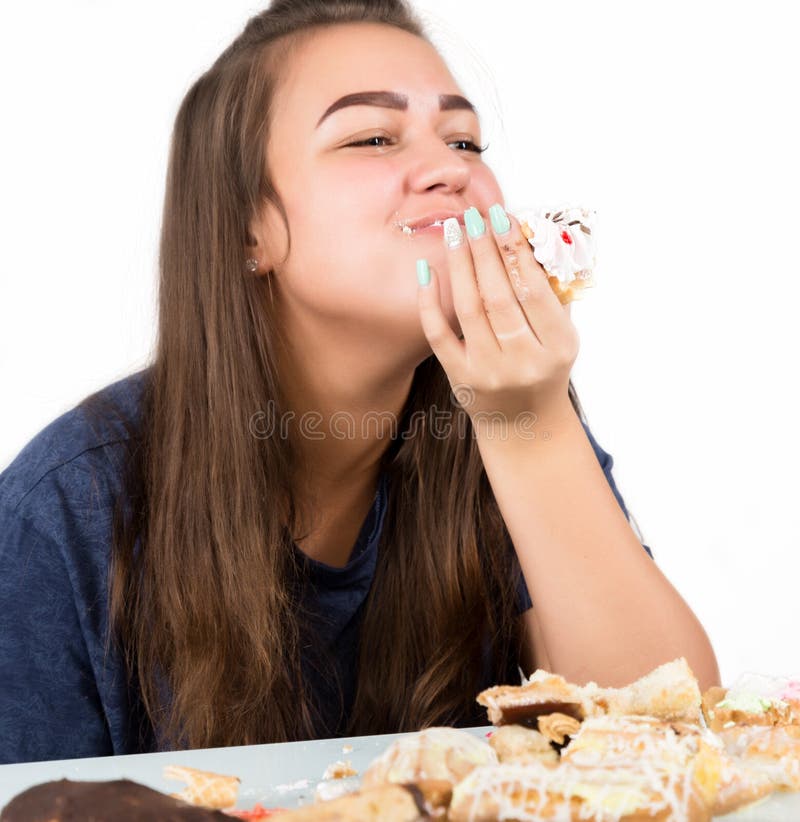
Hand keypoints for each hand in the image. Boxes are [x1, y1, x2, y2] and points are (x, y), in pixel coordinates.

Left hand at [416, 204, 579, 438]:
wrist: (525, 424)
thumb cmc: (545, 369)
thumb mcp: (563, 337)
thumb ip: (554, 293)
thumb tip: (538, 236)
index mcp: (558, 347)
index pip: (534, 290)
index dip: (517, 251)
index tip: (504, 217)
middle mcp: (524, 361)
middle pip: (500, 296)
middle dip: (485, 250)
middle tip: (474, 216)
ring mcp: (489, 372)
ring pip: (470, 309)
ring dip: (460, 265)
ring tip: (454, 231)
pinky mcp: (460, 378)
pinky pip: (439, 334)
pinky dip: (429, 301)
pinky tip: (425, 270)